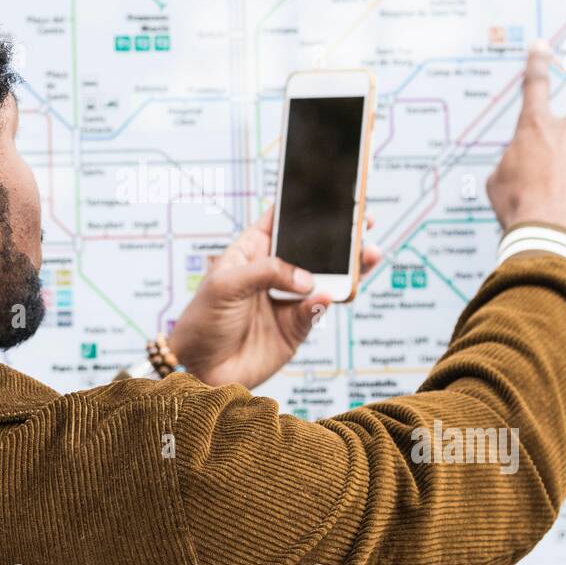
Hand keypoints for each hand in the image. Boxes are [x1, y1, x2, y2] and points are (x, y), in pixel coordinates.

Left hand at [168, 207, 381, 388]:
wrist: (199, 370)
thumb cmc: (202, 322)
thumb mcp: (226, 285)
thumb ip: (268, 273)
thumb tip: (307, 279)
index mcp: (252, 251)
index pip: (281, 221)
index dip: (305, 207)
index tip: (332, 194)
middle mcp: (273, 272)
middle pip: (313, 248)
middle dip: (339, 236)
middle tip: (363, 223)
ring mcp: (287, 299)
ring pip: (325, 277)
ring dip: (348, 267)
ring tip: (367, 254)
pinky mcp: (296, 327)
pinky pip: (318, 309)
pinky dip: (327, 301)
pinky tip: (328, 295)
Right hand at [486, 40, 565, 242]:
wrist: (550, 235)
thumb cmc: (518, 208)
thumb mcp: (497, 180)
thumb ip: (513, 159)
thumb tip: (523, 160)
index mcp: (534, 127)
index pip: (534, 87)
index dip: (536, 64)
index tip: (541, 46)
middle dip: (560, 152)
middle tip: (550, 183)